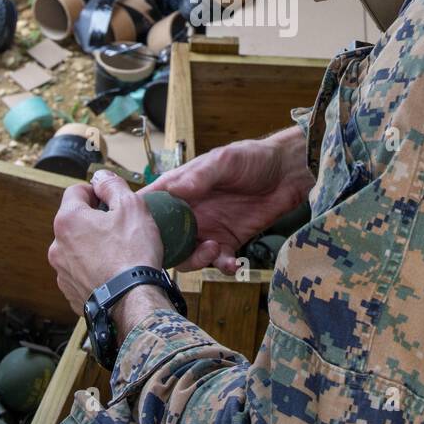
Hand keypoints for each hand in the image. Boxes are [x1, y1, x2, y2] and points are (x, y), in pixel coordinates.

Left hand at [49, 170, 163, 313]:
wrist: (132, 301)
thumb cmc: (133, 253)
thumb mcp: (131, 207)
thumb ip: (112, 185)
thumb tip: (101, 176)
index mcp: (68, 220)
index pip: (76, 191)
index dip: (96, 192)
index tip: (113, 201)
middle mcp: (57, 246)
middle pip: (75, 221)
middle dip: (95, 221)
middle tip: (121, 228)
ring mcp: (61, 272)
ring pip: (77, 248)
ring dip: (93, 246)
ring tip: (119, 254)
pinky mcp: (70, 292)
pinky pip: (81, 272)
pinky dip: (94, 270)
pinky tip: (113, 273)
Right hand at [143, 125, 312, 273]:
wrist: (288, 172)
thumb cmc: (253, 157)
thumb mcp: (225, 160)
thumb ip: (201, 175)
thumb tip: (175, 189)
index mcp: (181, 187)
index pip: (150, 204)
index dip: (137, 219)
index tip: (134, 233)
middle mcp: (190, 210)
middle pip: (163, 238)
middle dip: (166, 250)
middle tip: (179, 252)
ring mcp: (208, 228)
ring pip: (187, 255)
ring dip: (196, 260)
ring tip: (213, 250)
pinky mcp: (229, 241)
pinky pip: (218, 261)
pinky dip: (222, 266)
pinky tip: (232, 263)